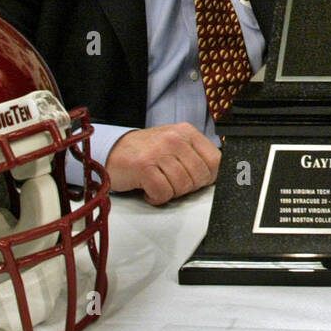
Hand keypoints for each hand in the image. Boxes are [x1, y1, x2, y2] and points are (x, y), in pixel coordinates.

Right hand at [105, 123, 220, 204]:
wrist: (113, 149)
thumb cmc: (148, 152)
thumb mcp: (176, 145)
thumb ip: (196, 156)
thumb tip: (217, 176)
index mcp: (187, 132)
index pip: (215, 161)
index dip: (209, 178)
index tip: (196, 181)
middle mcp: (174, 139)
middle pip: (199, 176)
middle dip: (188, 188)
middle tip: (172, 184)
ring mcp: (158, 151)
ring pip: (182, 186)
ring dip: (170, 193)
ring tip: (159, 184)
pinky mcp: (143, 166)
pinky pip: (162, 192)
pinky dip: (156, 197)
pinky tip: (149, 189)